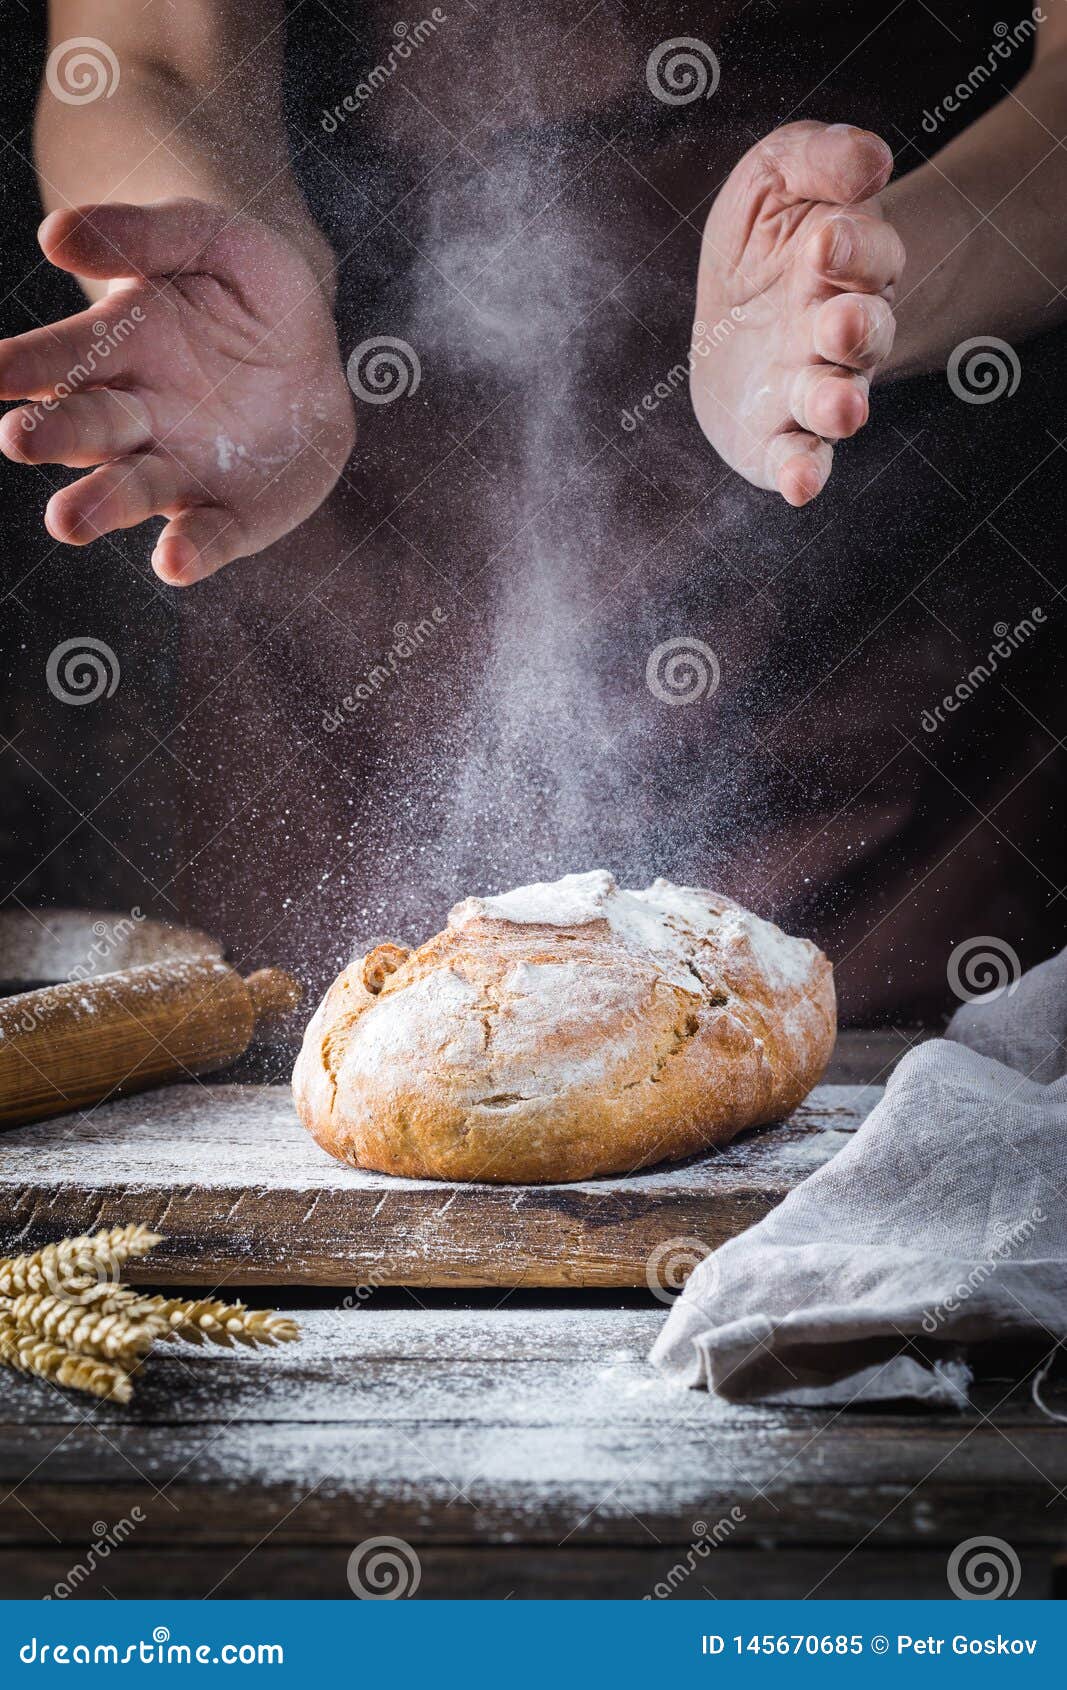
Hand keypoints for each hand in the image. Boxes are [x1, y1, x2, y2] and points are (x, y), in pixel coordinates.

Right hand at [0, 199, 354, 584]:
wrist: (310, 347)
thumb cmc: (245, 284)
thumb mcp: (208, 238)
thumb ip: (141, 235)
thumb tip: (53, 235)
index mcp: (115, 347)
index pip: (59, 357)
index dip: (24, 364)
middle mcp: (135, 417)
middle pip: (86, 428)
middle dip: (53, 434)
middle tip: (18, 439)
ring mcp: (181, 468)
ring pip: (133, 490)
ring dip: (101, 505)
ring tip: (67, 521)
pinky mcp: (232, 513)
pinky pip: (209, 535)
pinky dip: (191, 550)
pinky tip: (174, 561)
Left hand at [690, 122, 901, 505]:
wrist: (737, 304)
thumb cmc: (767, 231)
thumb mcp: (781, 172)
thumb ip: (823, 156)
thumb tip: (871, 165)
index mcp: (847, 263)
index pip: (868, 254)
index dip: (853, 248)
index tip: (825, 240)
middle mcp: (837, 330)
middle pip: (862, 332)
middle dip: (854, 329)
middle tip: (839, 324)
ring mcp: (810, 386)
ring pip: (836, 400)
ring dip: (840, 405)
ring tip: (841, 406)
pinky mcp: (778, 435)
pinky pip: (798, 458)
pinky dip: (803, 472)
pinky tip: (800, 486)